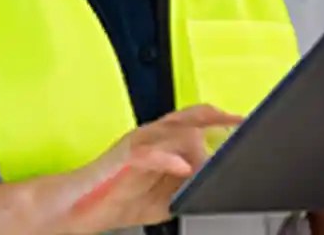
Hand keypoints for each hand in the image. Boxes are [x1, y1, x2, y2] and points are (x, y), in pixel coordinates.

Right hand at [59, 104, 243, 233]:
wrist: (81, 206)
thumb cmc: (119, 197)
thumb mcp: (166, 195)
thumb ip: (189, 184)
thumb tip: (215, 181)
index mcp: (161, 139)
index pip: (196, 119)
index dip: (221, 118)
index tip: (242, 122)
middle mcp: (151, 135)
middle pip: (190, 118)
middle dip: (217, 121)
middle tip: (237, 129)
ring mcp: (138, 143)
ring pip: (174, 131)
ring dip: (199, 146)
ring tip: (213, 160)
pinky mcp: (126, 158)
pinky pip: (150, 154)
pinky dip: (169, 160)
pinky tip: (183, 169)